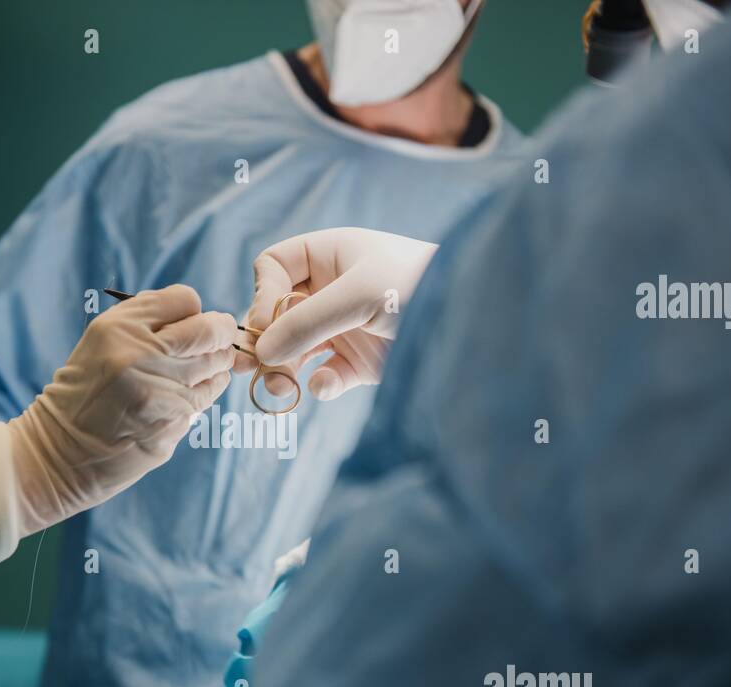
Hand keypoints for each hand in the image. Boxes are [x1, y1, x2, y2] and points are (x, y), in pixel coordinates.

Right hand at [15, 284, 236, 513]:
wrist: (62, 452)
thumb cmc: (85, 391)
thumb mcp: (101, 341)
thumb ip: (148, 321)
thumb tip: (201, 315)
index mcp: (119, 328)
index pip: (186, 300)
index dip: (193, 310)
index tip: (189, 321)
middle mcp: (140, 355)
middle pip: (210, 330)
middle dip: (221, 332)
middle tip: (220, 337)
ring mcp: (159, 391)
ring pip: (216, 365)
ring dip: (216, 363)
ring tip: (201, 367)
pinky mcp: (173, 422)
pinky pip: (207, 397)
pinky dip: (207, 391)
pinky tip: (187, 393)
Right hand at [240, 228, 437, 399]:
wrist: (474, 325)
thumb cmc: (418, 286)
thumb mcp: (358, 294)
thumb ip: (306, 321)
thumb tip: (261, 350)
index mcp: (329, 255)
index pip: (275, 267)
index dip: (263, 293)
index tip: (264, 324)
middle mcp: (331, 290)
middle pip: (277, 313)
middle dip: (267, 340)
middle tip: (256, 368)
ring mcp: (344, 327)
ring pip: (295, 350)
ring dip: (283, 370)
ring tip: (282, 388)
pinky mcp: (359, 363)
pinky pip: (324, 376)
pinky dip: (320, 385)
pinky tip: (326, 385)